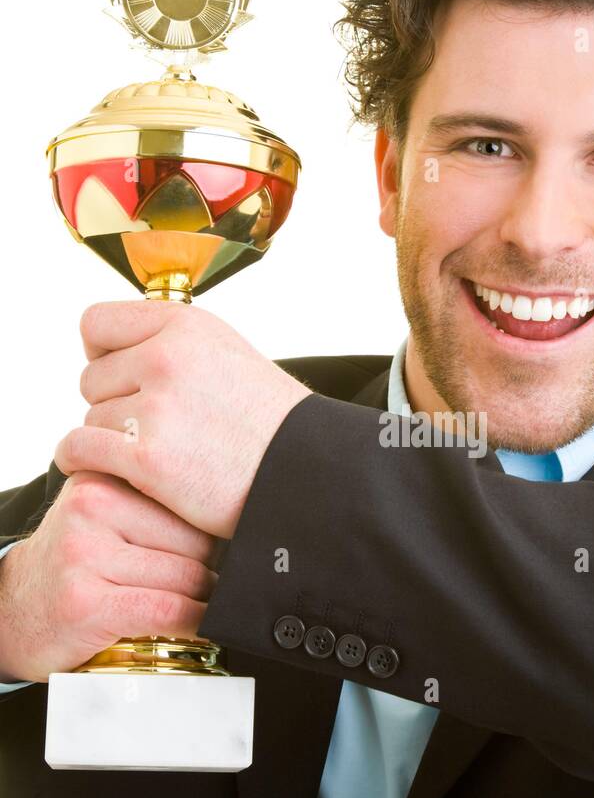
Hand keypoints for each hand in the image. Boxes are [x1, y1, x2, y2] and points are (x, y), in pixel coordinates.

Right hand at [0, 471, 220, 682]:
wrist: (11, 612)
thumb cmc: (71, 568)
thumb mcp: (103, 519)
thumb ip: (150, 508)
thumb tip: (231, 518)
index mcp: (102, 480)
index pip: (188, 502)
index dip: (214, 532)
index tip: (226, 548)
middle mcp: (91, 508)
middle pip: (195, 540)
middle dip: (214, 569)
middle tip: (217, 585)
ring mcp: (85, 554)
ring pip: (186, 576)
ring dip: (205, 600)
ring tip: (205, 606)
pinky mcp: (87, 602)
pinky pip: (168, 609)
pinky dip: (194, 622)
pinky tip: (200, 627)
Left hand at [53, 301, 310, 538]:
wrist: (310, 473)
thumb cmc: (272, 422)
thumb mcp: (228, 353)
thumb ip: (173, 343)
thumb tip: (113, 349)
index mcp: (185, 325)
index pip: (96, 324)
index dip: (101, 354)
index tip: (119, 376)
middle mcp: (166, 357)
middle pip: (90, 376)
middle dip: (113, 403)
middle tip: (151, 427)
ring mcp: (156, 408)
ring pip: (90, 416)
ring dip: (111, 438)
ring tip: (157, 453)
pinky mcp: (148, 458)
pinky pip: (80, 449)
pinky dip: (82, 461)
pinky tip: (103, 469)